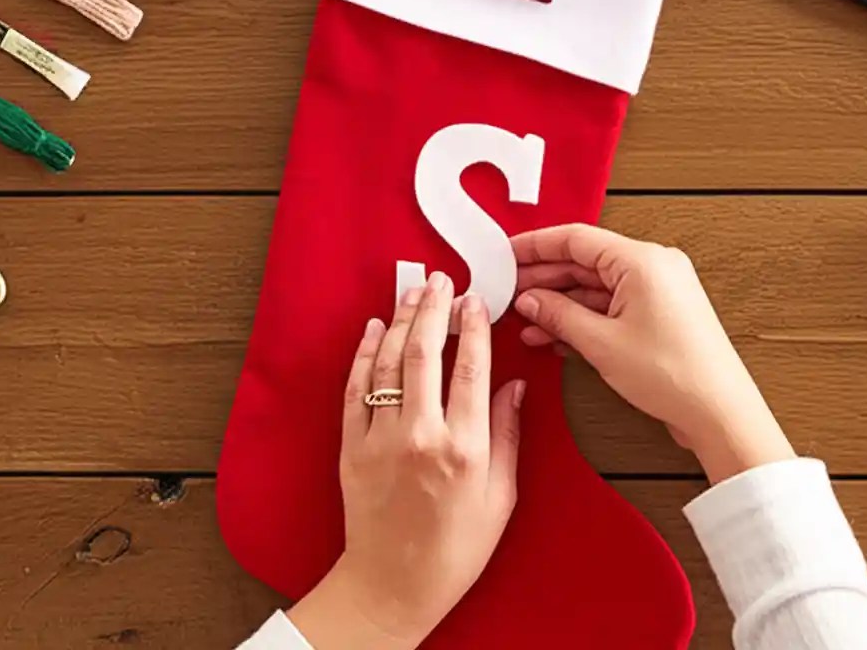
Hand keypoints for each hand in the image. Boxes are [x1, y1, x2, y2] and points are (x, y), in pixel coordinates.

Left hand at [288, 272, 525, 649]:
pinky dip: (364, 354)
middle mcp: (421, 435)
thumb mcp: (500, 497)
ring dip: (400, 321)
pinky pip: (356, 388)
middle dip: (434, 308)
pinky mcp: (351, 447)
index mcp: (465, 448)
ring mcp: (380, 439)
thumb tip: (515, 386)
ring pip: (389, 362)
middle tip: (440, 281)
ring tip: (412, 294)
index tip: (476, 300)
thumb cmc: (455, 550)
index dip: (474, 326)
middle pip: (426, 352)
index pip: (472, 368)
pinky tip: (373, 330)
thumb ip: (508, 436)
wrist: (393, 585)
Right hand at [510, 224, 793, 483]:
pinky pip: (611, 306)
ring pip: (595, 288)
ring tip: (526, 322)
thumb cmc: (676, 374)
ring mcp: (657, 292)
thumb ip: (559, 314)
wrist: (718, 411)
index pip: (576, 239)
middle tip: (510, 291)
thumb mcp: (601, 343)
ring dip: (560, 304)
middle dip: (544, 279)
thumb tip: (531, 299)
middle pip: (584, 262)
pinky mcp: (658, 316)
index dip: (535, 245)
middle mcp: (653, 268)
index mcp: (642, 260)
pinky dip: (582, 319)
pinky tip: (555, 335)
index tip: (508, 253)